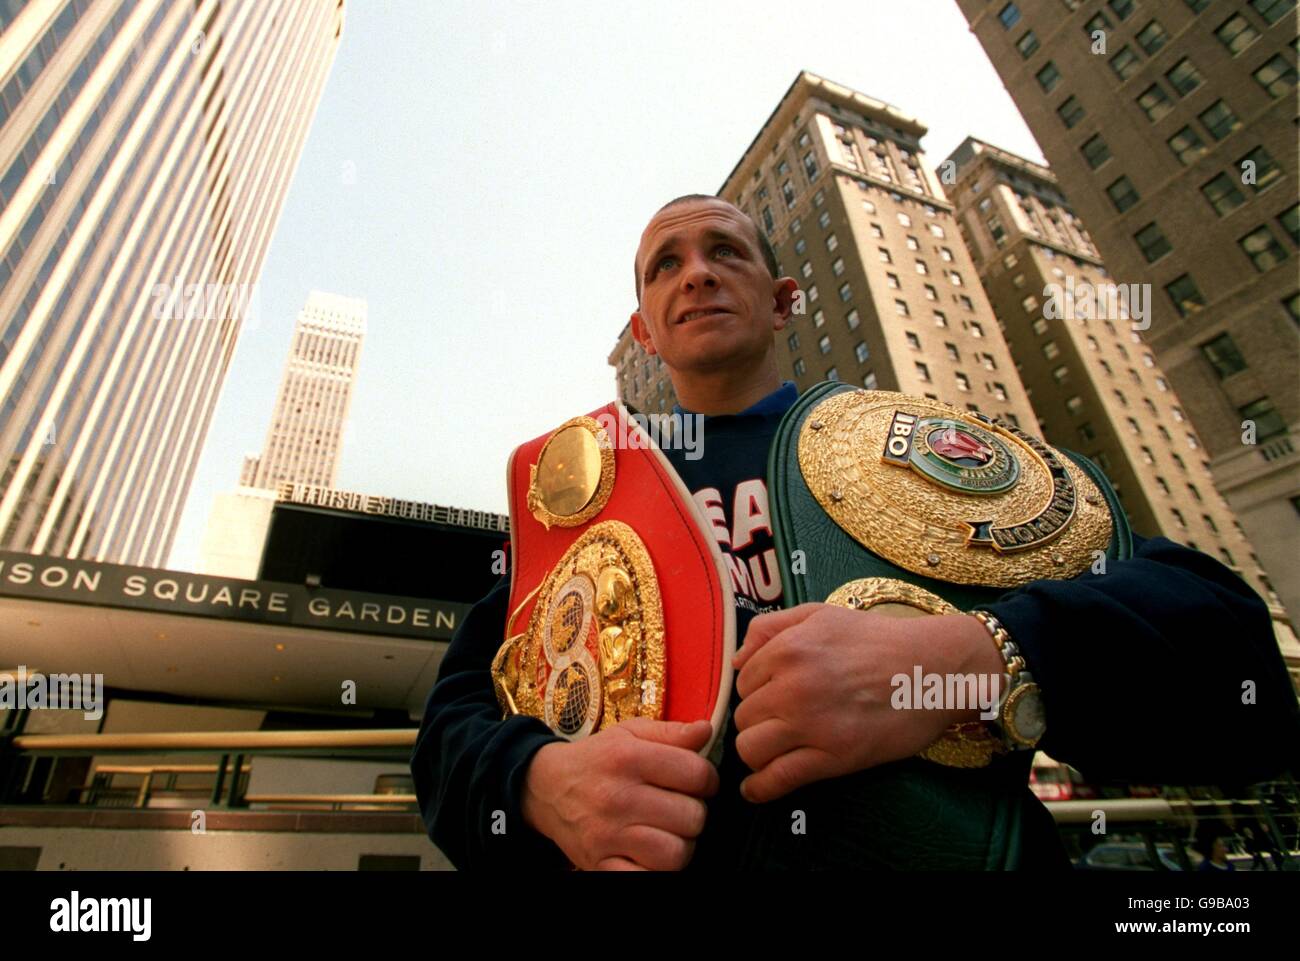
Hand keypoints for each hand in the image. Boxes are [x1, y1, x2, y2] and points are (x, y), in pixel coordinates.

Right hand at [520, 717, 719, 870]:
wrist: (548, 788)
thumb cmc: (598, 760)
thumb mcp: (630, 733)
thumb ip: (671, 731)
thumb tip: (706, 730)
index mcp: (629, 758)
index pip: (697, 774)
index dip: (707, 779)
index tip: (698, 782)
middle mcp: (618, 797)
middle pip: (692, 817)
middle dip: (693, 813)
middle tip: (679, 808)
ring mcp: (608, 834)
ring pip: (676, 853)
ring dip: (679, 845)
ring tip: (667, 832)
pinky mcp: (600, 864)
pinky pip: (646, 879)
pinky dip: (655, 871)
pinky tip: (650, 854)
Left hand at [731, 603, 1001, 802]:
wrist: (933, 668)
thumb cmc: (879, 639)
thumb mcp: (821, 614)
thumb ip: (771, 627)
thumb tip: (737, 660)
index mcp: (788, 650)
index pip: (742, 682)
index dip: (755, 691)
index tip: (772, 696)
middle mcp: (793, 687)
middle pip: (744, 717)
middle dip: (757, 720)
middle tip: (781, 720)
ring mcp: (812, 725)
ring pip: (751, 749)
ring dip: (758, 751)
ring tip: (774, 748)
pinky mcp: (833, 758)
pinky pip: (777, 780)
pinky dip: (760, 788)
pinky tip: (757, 788)